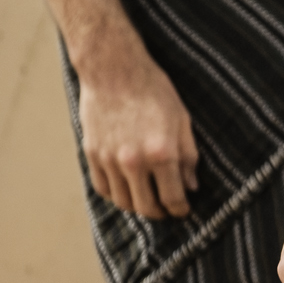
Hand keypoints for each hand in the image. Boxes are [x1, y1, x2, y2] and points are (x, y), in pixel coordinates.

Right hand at [74, 38, 200, 219]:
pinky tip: (127, 190)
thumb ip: (188, 155)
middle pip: (146, 206)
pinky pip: (103, 188)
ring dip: (138, 207)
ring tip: (149, 202)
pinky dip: (116, 195)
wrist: (114, 69)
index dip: (181, 209)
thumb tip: (191, 185)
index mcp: (161, 152)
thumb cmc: (153, 90)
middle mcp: (133, 161)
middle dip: (161, 213)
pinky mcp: (92, 155)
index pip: (172, 197)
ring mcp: (109, 160)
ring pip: (123, 201)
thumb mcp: (182, 119)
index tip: (184, 211)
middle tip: (168, 211)